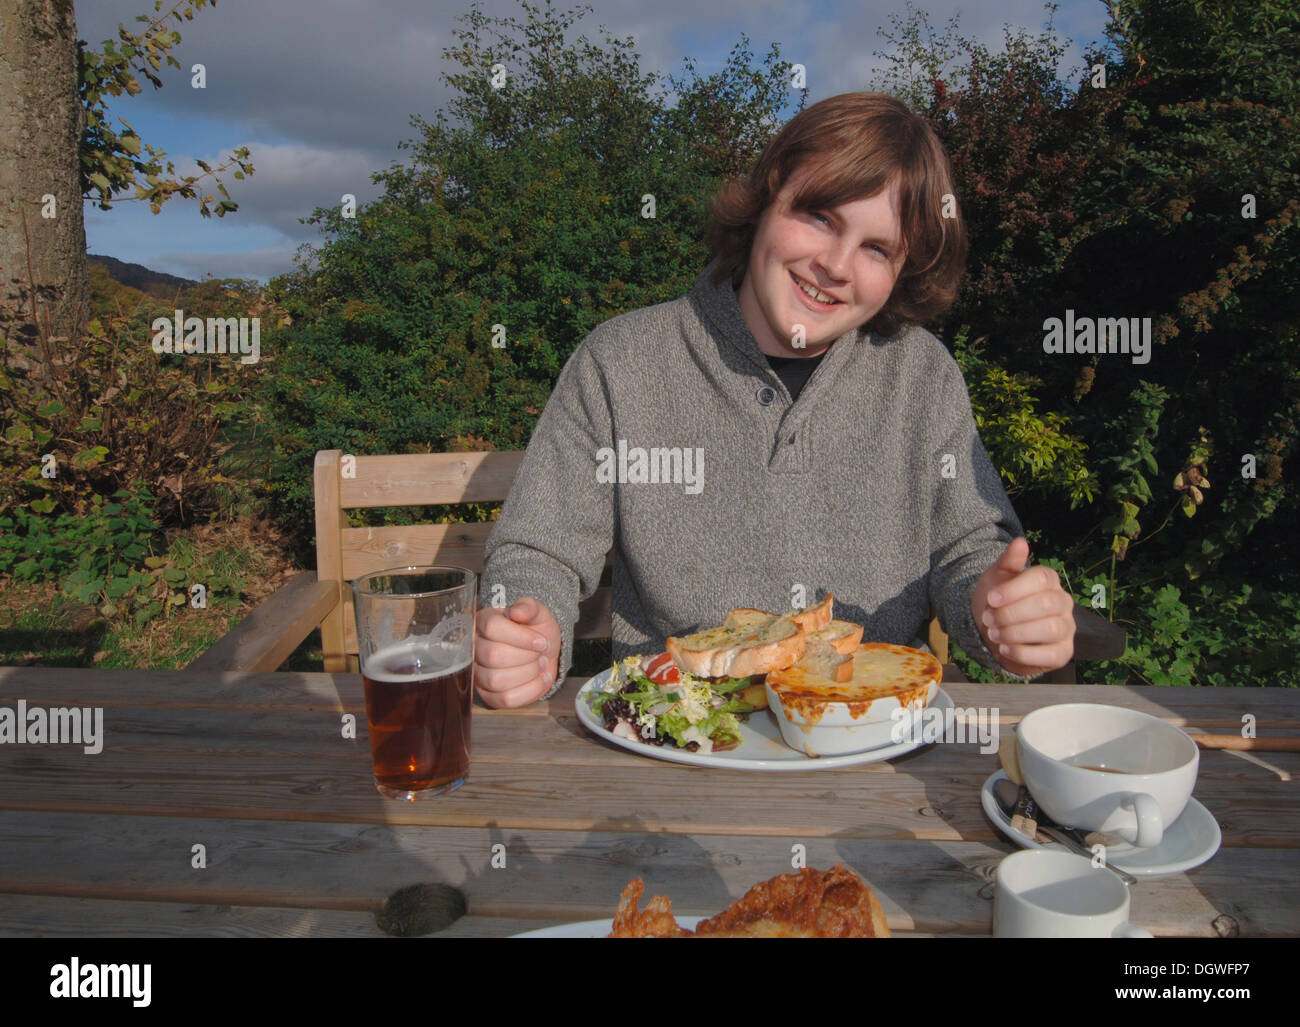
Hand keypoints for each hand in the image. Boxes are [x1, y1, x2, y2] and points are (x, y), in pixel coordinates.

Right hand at [474, 596, 561, 707]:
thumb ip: (529, 607)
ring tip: (540, 664)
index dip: (521, 637)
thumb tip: (517, 611)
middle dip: (527, 656)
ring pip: (498, 680)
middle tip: (541, 653)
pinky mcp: (489, 695)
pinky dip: (530, 690)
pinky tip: (541, 679)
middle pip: (494, 656)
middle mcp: (474, 648)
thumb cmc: (534, 630)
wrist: (542, 651)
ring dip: (529, 673)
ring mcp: (478, 674)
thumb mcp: (537, 612)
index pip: (492, 628)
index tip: (541, 641)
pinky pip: (506, 699)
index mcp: (484, 622)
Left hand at [971, 537, 1074, 676]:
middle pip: (1046, 604)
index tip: (991, 598)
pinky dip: (1023, 653)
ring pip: (1050, 629)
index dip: (1015, 589)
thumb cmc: (1000, 600)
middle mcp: (1063, 603)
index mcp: (1049, 581)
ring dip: (1016, 633)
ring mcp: (1066, 628)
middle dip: (1012, 613)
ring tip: (994, 634)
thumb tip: (1020, 542)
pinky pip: (1050, 655)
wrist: (998, 631)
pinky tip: (1004, 649)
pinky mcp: (1062, 653)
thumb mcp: (997, 578)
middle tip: (988, 619)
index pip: (1042, 578)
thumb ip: (1008, 561)